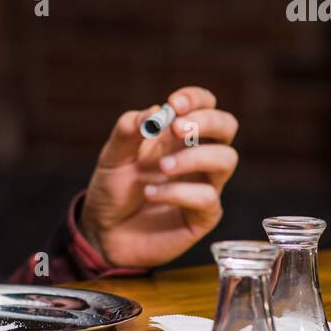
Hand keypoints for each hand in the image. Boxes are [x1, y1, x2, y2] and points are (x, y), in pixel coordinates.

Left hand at [77, 86, 238, 268]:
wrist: (103, 231)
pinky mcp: (203, 215)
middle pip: (226, 126)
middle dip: (207, 121)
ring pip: (226, 159)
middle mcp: (197, 156)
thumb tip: (155, 111)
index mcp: (177, 136)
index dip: (196, 99)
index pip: (204, 105)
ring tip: (162, 167)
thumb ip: (128, 131)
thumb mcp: (112, 156)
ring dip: (194, 156)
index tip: (174, 104)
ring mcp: (204, 185)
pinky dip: (178, 191)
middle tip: (177, 129)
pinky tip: (150, 193)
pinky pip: (206, 197)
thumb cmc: (113, 190)